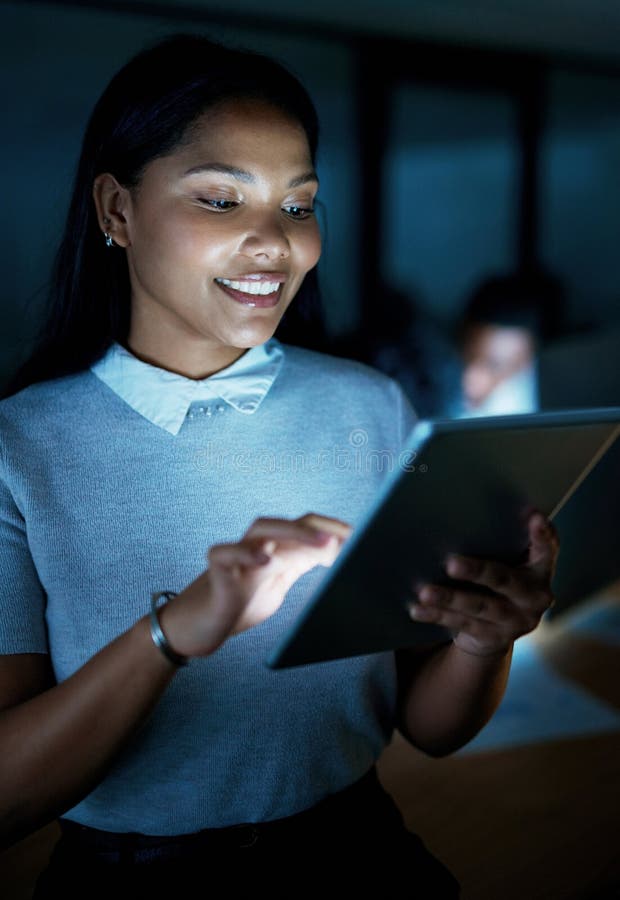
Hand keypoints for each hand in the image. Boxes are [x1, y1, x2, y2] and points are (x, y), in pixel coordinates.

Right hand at [159, 513, 350, 658]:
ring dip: (294, 532)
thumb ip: (301, 563)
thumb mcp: (279, 583)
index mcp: (274, 548)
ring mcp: (235, 555)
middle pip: (289, 523)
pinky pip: (225, 553)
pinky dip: (245, 553)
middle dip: (321, 527)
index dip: (333, 528)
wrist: (197, 627)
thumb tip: (337, 553)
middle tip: (351, 537)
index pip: (306, 527)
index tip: (364, 536)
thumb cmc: (239, 602)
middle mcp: (256, 545)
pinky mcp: (215, 572)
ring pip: (261, 529)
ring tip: (322, 544)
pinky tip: (266, 560)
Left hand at [409, 511, 558, 656]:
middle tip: (451, 563)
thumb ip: (502, 541)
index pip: (548, 549)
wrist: (497, 628)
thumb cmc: (499, 577)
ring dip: (450, 599)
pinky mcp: (494, 637)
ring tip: (425, 592)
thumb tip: (461, 513)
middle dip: (478, 571)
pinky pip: (463, 624)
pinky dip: (438, 615)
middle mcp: (535, 597)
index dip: (543, 535)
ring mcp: (516, 620)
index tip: (534, 518)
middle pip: (505, 580)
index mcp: (541, 569)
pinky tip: (418, 609)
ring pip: (480, 607)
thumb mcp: (508, 560)